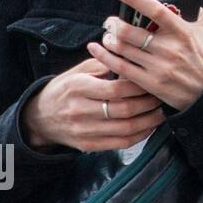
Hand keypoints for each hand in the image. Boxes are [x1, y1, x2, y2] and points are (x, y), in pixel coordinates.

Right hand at [21, 56, 164, 152]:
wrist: (40, 117)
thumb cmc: (66, 89)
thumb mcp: (79, 70)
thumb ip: (105, 63)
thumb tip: (133, 57)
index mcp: (78, 87)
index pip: (116, 89)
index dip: (139, 86)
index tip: (152, 81)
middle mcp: (80, 110)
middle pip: (124, 109)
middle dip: (149, 103)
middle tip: (162, 97)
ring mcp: (84, 130)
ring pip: (126, 129)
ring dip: (149, 121)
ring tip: (162, 112)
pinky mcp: (88, 145)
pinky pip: (120, 143)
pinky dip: (140, 136)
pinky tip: (150, 126)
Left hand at [86, 0, 202, 112]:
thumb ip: (194, 10)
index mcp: (183, 31)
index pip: (154, 10)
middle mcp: (169, 49)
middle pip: (129, 31)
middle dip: (113, 23)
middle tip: (109, 21)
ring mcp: (159, 67)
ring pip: (122, 48)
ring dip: (109, 39)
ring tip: (107, 35)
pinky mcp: (151, 82)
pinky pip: (120, 67)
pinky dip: (105, 57)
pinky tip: (97, 49)